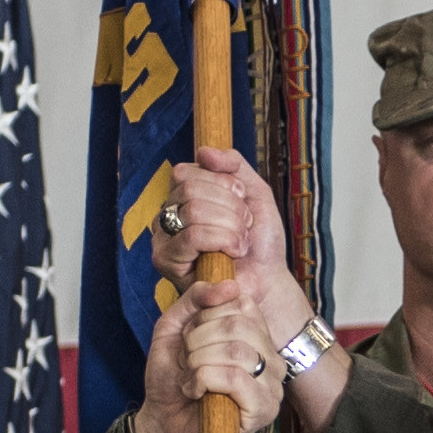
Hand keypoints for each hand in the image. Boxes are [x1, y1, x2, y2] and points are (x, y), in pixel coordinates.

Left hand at [135, 287, 280, 432]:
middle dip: (197, 340)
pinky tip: (196, 392)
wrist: (163, 423)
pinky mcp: (264, 409)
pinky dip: (203, 380)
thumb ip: (195, 299)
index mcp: (256, 336)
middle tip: (187, 360)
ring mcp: (272, 385)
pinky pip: (235, 379)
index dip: (205, 315)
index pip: (242, 303)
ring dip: (198, 362)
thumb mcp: (175, 328)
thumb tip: (228, 285)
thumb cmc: (173, 379)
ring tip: (190, 377)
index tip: (189, 337)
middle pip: (238, 325)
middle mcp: (270, 358)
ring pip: (236, 351)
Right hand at [150, 148, 301, 331]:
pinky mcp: (166, 262)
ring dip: (230, 226)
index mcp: (183, 196)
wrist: (268, 280)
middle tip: (244, 226)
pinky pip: (192, 236)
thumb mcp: (254, 192)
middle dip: (230, 207)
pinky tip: (233, 254)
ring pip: (193, 211)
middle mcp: (167, 215)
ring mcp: (163, 238)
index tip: (242, 201)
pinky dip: (223, 240)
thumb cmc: (259, 242)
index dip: (223, 183)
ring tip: (241, 242)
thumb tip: (203, 152)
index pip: (187, 171)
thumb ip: (233, 164)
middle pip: (190, 189)